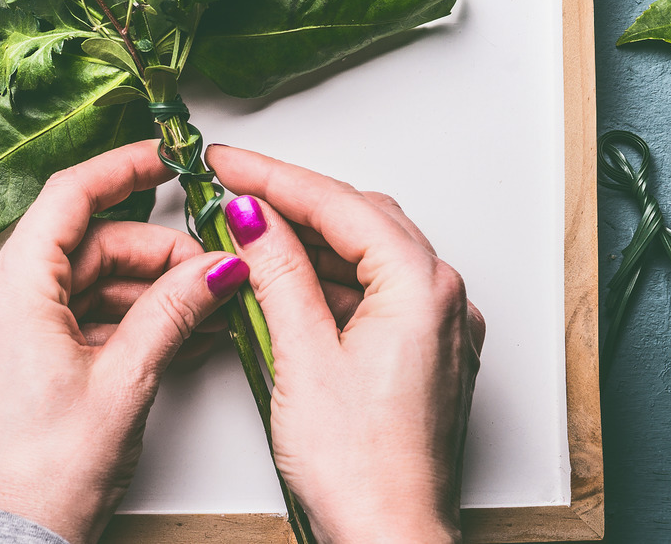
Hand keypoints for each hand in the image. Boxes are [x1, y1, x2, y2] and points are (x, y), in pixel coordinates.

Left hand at [0, 140, 246, 543]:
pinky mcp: (11, 362)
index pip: (68, 197)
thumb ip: (174, 312)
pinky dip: (121, 321)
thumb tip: (216, 268)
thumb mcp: (126, 383)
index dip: (123, 168)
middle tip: (212, 272)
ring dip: (144, 292)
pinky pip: (72, 318)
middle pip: (84, 244)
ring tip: (204, 310)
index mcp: (6, 293)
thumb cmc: (47, 478)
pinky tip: (174, 335)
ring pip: (83, 282)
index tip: (167, 157)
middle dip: (153, 253)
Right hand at [208, 145, 485, 543]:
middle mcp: (444, 299)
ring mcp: (439, 329)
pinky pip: (376, 294)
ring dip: (308, 245)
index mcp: (422, 286)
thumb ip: (276, 272)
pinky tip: (285, 288)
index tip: (226, 164)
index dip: (273, 177)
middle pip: (360, 220)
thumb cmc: (362, 470)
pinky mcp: (425, 357)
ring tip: (245, 240)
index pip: (338, 203)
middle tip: (230, 194)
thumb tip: (253, 216)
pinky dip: (329, 283)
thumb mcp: (301, 355)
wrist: (391, 541)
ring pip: (368, 256)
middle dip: (292, 203)